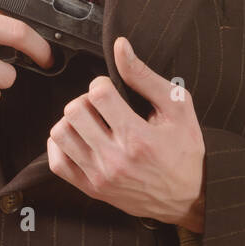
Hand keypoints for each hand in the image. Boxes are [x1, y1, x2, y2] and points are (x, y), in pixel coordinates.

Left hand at [46, 37, 205, 227]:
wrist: (187, 198)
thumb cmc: (185, 152)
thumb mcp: (177, 109)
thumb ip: (145, 77)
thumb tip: (120, 47)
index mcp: (138, 137)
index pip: (97, 94)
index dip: (101, 84)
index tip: (111, 90)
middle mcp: (115, 159)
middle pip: (74, 112)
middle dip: (85, 100)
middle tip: (101, 106)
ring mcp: (100, 176)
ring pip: (60, 133)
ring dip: (73, 121)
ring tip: (91, 122)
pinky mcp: (91, 188)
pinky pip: (57, 161)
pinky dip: (62, 145)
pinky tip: (81, 139)